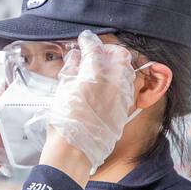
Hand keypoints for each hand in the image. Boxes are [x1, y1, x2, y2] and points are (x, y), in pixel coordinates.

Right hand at [43, 30, 138, 171]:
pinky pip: (127, 86)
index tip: (84, 40)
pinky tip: (106, 84)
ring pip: (127, 69)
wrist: (75, 150)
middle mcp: (114, 80)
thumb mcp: (63, 89)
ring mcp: (123, 94)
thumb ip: (71, 68)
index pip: (94, 48)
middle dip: (108, 50)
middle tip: (96, 51)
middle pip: (119, 54)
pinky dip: (118, 80)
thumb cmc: (65, 121)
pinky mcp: (125, 107)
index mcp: (96, 72)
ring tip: (102, 67)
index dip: (88, 41)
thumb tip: (77, 57)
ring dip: (116, 64)